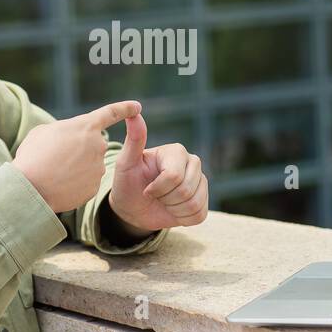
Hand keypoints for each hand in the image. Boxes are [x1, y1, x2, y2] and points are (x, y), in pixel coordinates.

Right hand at [13, 100, 140, 212]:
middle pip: (92, 145)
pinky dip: (73, 183)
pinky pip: (85, 182)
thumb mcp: (42, 133)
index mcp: (86, 126)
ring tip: (54, 172)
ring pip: (89, 165)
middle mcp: (98, 145)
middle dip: (78, 149)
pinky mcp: (94, 187)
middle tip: (56, 157)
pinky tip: (59, 185)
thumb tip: (64, 140)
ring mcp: (98, 168)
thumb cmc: (32, 156)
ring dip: (75, 167)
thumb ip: (61, 131)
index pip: (111, 113)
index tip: (137, 107)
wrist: (30, 188)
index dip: (125, 108)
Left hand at [107, 110, 208, 231]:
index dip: (157, 189)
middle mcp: (193, 163)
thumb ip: (134, 139)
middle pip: (185, 190)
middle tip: (155, 196)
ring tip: (163, 202)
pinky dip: (182, 218)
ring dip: (172, 209)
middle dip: (165, 199)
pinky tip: (172, 210)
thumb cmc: (128, 183)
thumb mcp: (126, 163)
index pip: (174, 176)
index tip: (146, 189)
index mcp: (176, 151)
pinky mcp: (205, 200)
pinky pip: (199, 215)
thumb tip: (134, 113)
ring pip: (193, 204)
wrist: (133, 208)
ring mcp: (201, 181)